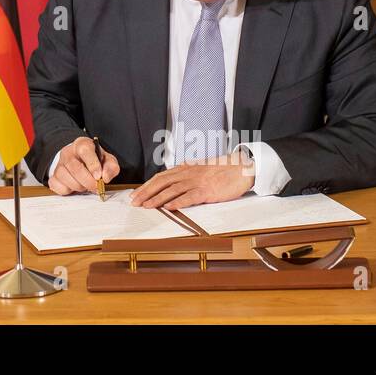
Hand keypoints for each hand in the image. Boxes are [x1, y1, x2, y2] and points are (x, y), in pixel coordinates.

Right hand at [49, 137, 120, 195]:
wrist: (81, 163)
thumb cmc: (95, 161)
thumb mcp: (107, 160)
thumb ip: (111, 167)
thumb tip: (105, 177)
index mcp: (82, 145)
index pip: (84, 150)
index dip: (92, 164)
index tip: (99, 176)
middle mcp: (68, 153)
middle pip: (75, 168)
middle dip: (88, 181)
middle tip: (96, 187)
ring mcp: (59, 165)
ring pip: (66, 178)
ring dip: (79, 186)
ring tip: (85, 185)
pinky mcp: (53, 177)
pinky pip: (58, 186)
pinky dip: (68, 191)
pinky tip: (74, 187)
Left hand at [130, 150, 255, 208]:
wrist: (241, 167)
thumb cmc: (221, 170)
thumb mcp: (199, 170)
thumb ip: (185, 175)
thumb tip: (171, 183)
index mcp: (185, 169)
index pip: (160, 177)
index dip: (146, 186)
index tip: (136, 194)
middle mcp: (187, 173)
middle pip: (161, 182)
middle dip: (146, 192)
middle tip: (134, 202)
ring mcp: (197, 181)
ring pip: (172, 189)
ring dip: (157, 198)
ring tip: (146, 206)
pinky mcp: (207, 190)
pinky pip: (190, 196)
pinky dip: (178, 202)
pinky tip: (169, 207)